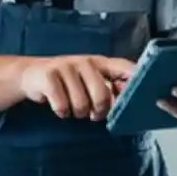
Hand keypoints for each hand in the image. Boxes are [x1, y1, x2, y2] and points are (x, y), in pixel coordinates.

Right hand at [19, 55, 135, 120]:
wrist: (31, 76)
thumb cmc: (66, 83)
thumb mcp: (89, 81)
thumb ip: (110, 89)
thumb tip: (131, 103)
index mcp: (100, 63)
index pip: (124, 67)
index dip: (136, 79)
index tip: (145, 93)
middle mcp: (85, 62)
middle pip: (103, 95)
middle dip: (98, 111)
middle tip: (91, 113)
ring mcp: (66, 66)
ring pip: (81, 104)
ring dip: (76, 113)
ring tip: (72, 107)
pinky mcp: (49, 75)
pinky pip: (62, 105)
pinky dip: (61, 112)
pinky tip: (58, 106)